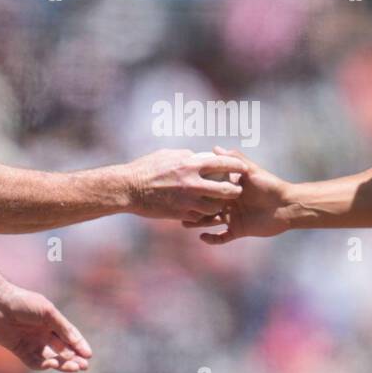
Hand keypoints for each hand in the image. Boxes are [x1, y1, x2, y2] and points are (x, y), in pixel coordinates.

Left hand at [0, 284, 92, 372]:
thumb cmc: (24, 303)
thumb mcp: (48, 313)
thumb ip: (63, 328)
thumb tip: (78, 343)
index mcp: (52, 322)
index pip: (70, 337)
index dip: (79, 346)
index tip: (88, 355)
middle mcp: (43, 334)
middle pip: (62, 350)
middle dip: (74, 358)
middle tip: (83, 366)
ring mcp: (32, 343)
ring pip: (51, 359)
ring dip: (62, 364)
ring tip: (72, 367)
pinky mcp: (20, 350)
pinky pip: (34, 362)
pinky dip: (44, 366)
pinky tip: (51, 364)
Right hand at [125, 148, 247, 221]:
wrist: (128, 189)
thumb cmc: (146, 168)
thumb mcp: (168, 155)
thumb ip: (187, 156)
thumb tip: (200, 156)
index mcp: (190, 164)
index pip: (222, 163)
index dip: (235, 165)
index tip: (243, 167)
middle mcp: (192, 183)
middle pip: (225, 189)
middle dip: (234, 190)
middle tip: (238, 190)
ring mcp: (187, 201)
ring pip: (215, 207)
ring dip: (220, 205)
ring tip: (222, 203)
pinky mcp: (180, 214)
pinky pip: (199, 217)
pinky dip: (203, 214)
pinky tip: (203, 211)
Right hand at [184, 146, 293, 243]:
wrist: (286, 205)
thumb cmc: (270, 185)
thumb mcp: (251, 170)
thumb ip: (234, 159)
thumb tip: (214, 148)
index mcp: (230, 188)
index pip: (209, 188)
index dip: (196, 188)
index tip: (182, 185)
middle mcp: (229, 203)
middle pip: (206, 205)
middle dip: (193, 207)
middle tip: (178, 206)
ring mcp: (232, 217)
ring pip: (210, 221)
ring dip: (198, 223)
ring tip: (185, 223)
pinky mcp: (238, 230)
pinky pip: (222, 237)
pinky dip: (212, 239)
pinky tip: (202, 237)